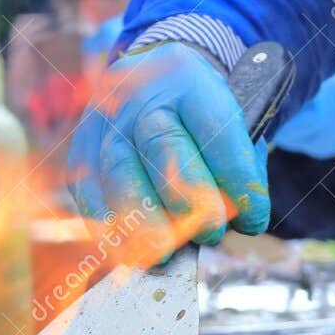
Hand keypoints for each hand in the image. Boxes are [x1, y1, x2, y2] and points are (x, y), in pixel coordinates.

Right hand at [67, 42, 268, 247]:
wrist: (152, 86)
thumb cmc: (199, 119)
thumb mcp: (230, 124)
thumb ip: (238, 169)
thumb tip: (238, 222)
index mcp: (187, 80)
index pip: (216, 130)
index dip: (237, 179)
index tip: (253, 218)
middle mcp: (141, 96)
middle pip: (161, 146)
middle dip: (189, 200)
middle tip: (211, 232)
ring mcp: (105, 121)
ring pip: (120, 173)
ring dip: (145, 223)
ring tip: (166, 254)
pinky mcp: (81, 149)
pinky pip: (89, 192)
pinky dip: (109, 228)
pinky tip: (130, 252)